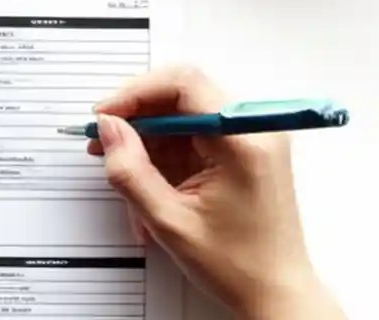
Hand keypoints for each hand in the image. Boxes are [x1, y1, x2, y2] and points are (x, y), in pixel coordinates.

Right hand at [90, 67, 345, 319]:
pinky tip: (145, 183)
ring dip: (146, 140)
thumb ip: (131, 171)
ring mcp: (248, 141)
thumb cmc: (238, 265)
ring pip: (180, 117)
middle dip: (136, 116)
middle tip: (103, 139)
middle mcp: (252, 131)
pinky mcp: (239, 153)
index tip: (105, 114)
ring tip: (120, 170)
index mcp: (243, 141)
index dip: (135, 93)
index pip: (184, 85)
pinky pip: (190, 138)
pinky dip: (162, 156)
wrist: (275, 293)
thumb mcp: (169, 221)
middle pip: (181, 96)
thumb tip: (108, 128)